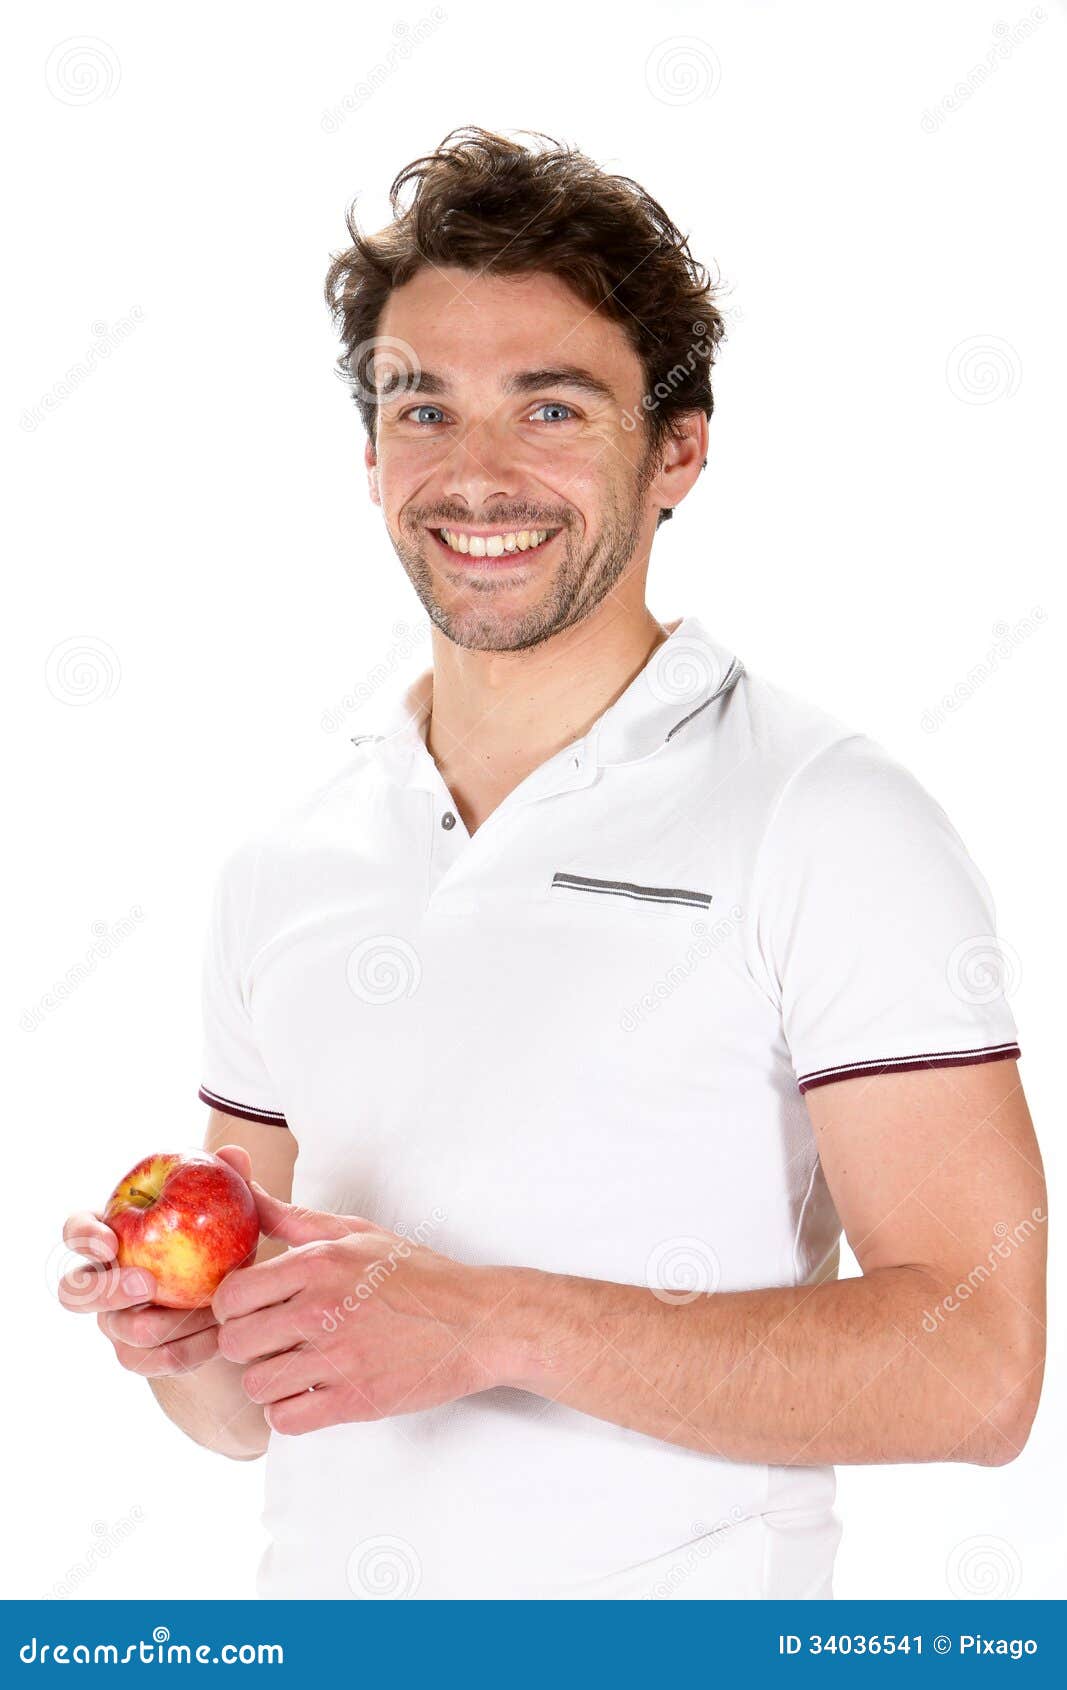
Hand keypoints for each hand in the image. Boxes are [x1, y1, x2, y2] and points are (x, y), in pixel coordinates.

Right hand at [58, 1145, 254, 1377]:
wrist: (233, 1298)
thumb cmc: (220, 1238)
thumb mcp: (230, 1208)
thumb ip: (230, 1180)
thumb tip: (233, 1154)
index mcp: (111, 1234)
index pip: (76, 1231)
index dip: (83, 1236)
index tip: (110, 1241)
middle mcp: (102, 1281)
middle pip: (74, 1291)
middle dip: (105, 1290)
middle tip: (146, 1283)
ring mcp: (115, 1322)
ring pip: (118, 1332)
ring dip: (160, 1323)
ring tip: (203, 1312)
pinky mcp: (139, 1355)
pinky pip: (150, 1362)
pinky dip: (184, 1350)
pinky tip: (216, 1338)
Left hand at [212, 1186, 516, 1434]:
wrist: (474, 1321)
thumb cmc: (415, 1275)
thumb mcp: (356, 1233)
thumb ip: (292, 1219)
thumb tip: (247, 1194)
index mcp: (317, 1264)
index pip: (231, 1295)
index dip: (232, 1307)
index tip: (251, 1310)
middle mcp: (321, 1310)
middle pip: (234, 1344)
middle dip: (246, 1345)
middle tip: (272, 1341)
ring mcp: (337, 1359)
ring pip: (256, 1385)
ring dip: (269, 1380)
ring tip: (295, 1367)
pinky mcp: (354, 1401)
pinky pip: (285, 1420)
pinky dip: (290, 1411)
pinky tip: (310, 1392)